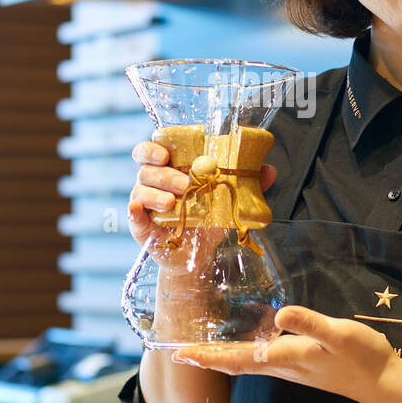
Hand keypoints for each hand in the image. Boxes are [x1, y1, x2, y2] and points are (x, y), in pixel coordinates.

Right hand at [128, 138, 276, 246]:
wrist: (197, 254)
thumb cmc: (208, 220)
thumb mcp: (227, 201)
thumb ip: (246, 184)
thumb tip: (269, 170)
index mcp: (170, 168)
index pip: (152, 149)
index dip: (154, 147)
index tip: (166, 153)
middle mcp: (153, 181)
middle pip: (146, 167)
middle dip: (164, 173)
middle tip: (184, 183)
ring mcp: (143, 202)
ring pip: (140, 189)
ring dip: (155, 194)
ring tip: (173, 203)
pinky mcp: (139, 224)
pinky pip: (132, 215)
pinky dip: (133, 212)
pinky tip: (137, 211)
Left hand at [171, 305, 401, 402]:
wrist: (383, 382)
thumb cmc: (362, 357)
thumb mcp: (339, 334)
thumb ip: (310, 323)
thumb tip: (279, 314)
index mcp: (286, 357)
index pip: (238, 359)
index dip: (209, 356)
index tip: (181, 354)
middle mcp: (283, 366)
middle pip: (237, 364)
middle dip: (208, 358)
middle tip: (180, 353)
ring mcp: (292, 368)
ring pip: (247, 363)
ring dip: (222, 357)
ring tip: (202, 350)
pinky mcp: (301, 365)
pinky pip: (261, 361)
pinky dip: (243, 354)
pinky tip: (243, 345)